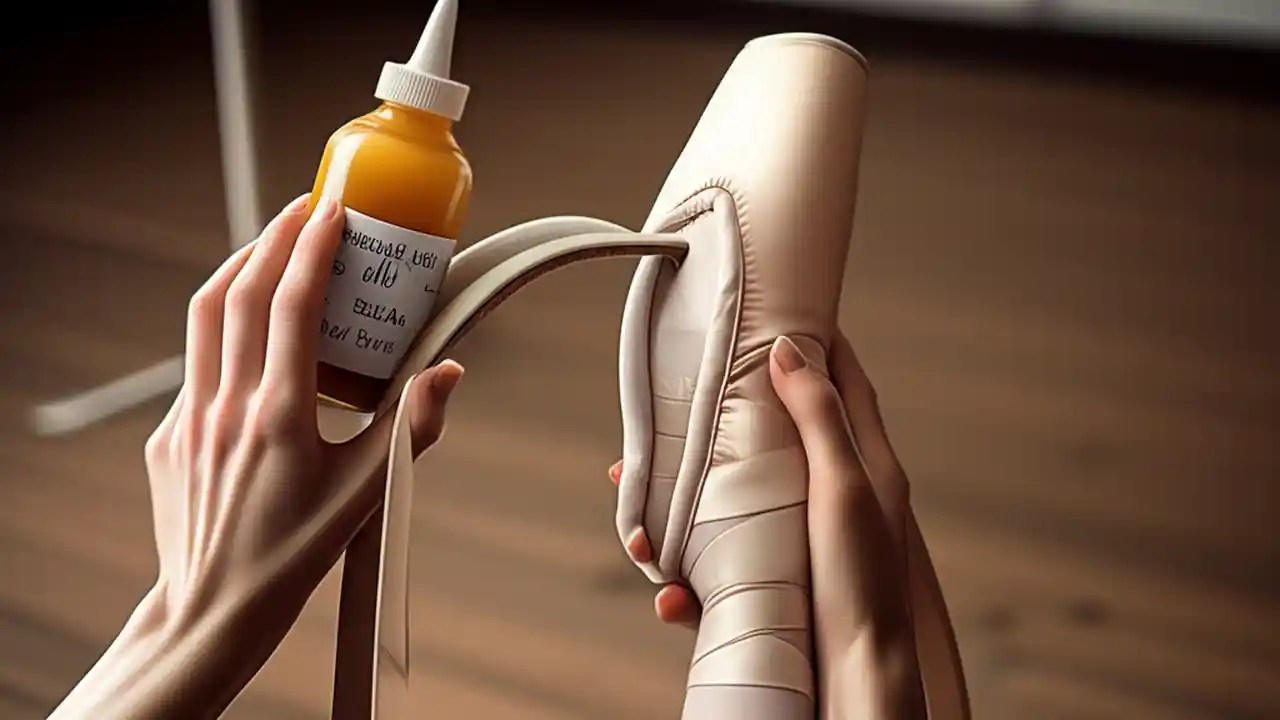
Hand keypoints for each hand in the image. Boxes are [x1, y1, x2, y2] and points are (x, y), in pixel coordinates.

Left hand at [52, 195, 463, 719]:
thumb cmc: (297, 552)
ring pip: (206, 316)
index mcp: (279, 418)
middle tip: (306, 209)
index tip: (331, 211)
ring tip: (273, 244)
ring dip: (240, 267)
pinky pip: (195, 358)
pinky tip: (251, 324)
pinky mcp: (168, 433)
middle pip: (242, 294)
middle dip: (274, 238)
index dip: (312, 250)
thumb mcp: (369, 494)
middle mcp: (226, 407)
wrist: (216, 606)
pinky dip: (223, 321)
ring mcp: (189, 417)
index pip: (291, 308)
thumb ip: (413, 428)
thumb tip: (448, 371)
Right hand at [607, 332, 924, 718]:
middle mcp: (836, 496)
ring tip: (636, 522)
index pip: (844, 381)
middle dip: (714, 431)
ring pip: (730, 509)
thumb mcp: (843, 485)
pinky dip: (688, 584)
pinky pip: (720, 574)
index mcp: (866, 463)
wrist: (858, 678)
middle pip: (772, 441)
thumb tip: (789, 348)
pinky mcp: (775, 587)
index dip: (815, 343)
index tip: (775, 313)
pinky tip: (669, 596)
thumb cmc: (861, 582)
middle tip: (667, 421)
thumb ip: (818, 417)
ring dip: (677, 514)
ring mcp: (803, 543)